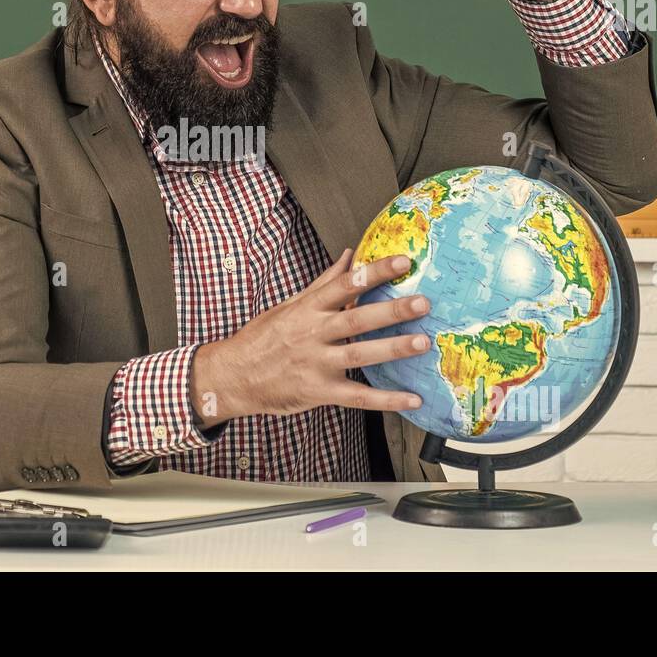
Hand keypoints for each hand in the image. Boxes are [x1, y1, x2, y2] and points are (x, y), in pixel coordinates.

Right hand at [189, 249, 430, 426]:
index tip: (403, 262)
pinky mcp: (319, 392)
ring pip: (359, 354)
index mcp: (307, 309)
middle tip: (423, 302)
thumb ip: (323, 283)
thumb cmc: (262, 338)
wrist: (233, 376)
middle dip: (391, 310)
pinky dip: (386, 400)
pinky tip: (413, 399)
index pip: (344, 285)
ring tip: (423, 343)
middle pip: (356, 319)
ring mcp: (315, 364)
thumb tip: (349, 256)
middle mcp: (312, 333)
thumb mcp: (288, 305)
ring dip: (393, 349)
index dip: (374, 272)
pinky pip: (357, 397)